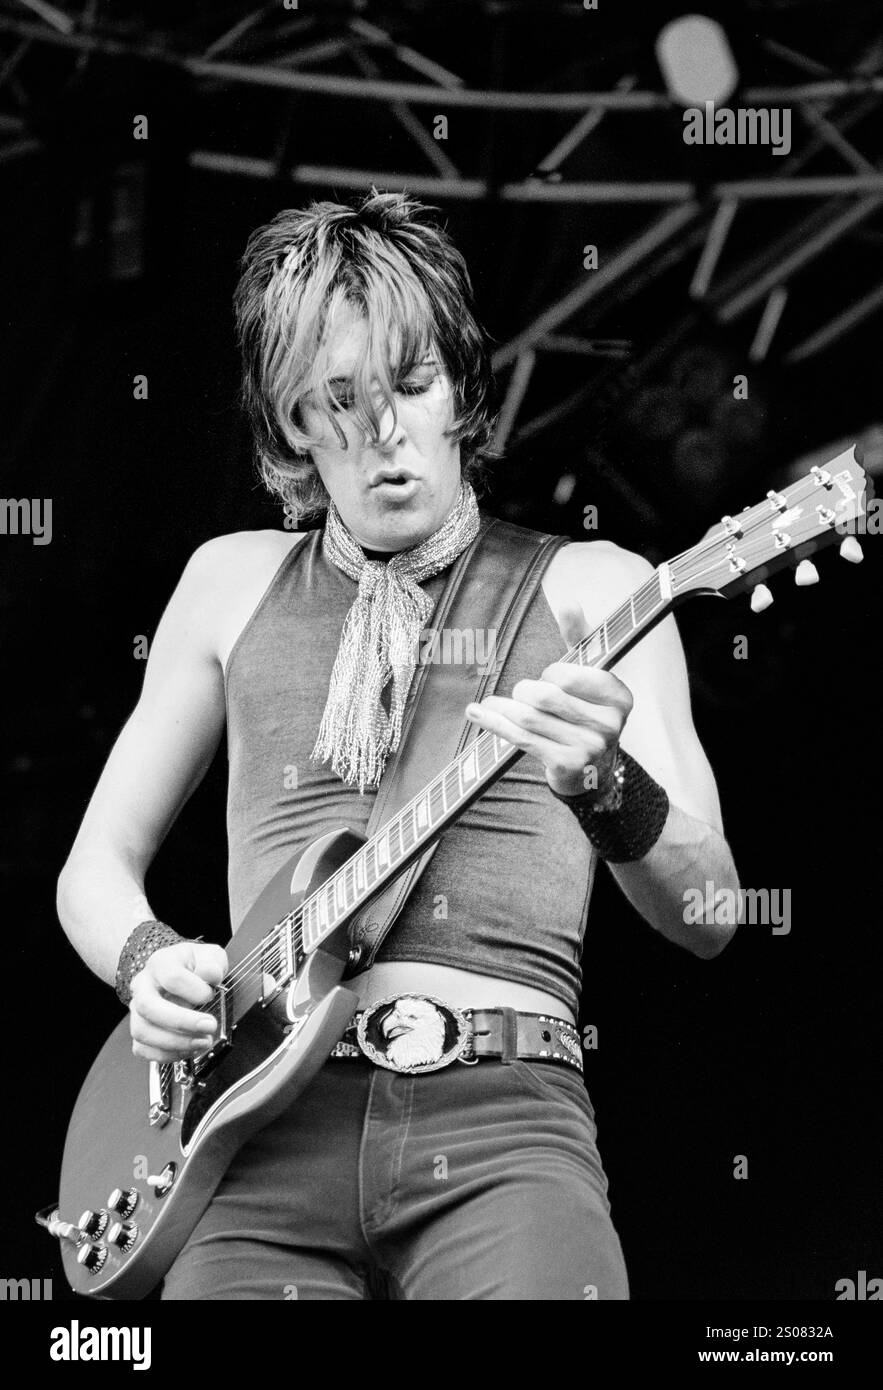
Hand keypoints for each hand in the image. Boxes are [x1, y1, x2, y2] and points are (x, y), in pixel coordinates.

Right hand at [129, 940, 228, 1062]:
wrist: (181, 973)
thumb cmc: (194, 966)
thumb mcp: (210, 956)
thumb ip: (212, 963)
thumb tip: (209, 975)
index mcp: (160, 964)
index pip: (172, 978)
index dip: (195, 990)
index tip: (210, 995)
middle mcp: (143, 986)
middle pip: (149, 1006)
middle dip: (181, 1022)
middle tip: (208, 1026)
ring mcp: (138, 1010)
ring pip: (142, 1031)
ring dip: (175, 1042)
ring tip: (202, 1041)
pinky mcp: (140, 1029)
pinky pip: (142, 1049)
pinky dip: (166, 1055)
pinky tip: (188, 1050)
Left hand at [464, 601, 632, 798]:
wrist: (592, 770)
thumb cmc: (585, 712)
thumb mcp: (588, 675)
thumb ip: (580, 638)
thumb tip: (569, 602)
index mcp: (619, 696)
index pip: (571, 675)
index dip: (553, 673)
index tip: (548, 677)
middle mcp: (610, 724)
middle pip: (547, 696)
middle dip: (525, 691)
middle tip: (521, 692)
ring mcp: (589, 748)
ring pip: (530, 718)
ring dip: (502, 708)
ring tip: (491, 703)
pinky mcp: (567, 765)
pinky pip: (521, 739)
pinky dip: (495, 724)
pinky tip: (477, 714)